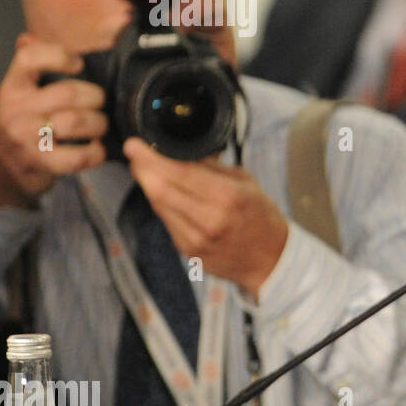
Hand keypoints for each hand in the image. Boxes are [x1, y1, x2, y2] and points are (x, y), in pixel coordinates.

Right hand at [0, 34, 107, 207]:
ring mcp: (24, 138)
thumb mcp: (21, 95)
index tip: (78, 65)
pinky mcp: (38, 163)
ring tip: (100, 126)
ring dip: (99, 124)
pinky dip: (96, 153)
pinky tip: (97, 149)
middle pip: (68, 93)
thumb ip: (30, 67)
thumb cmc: (22, 126)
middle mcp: (14, 109)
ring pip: (76, 122)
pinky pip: (78, 156)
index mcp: (13, 87)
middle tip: (100, 104)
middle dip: (96, 97)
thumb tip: (28, 38)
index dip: (59, 55)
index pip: (30, 58)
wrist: (3, 170)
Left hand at [122, 138, 288, 297]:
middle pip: (161, 190)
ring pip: (159, 206)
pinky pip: (167, 221)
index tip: (136, 145)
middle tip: (134, 153)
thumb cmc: (262, 217)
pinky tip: (164, 193)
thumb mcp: (247, 183)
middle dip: (143, 168)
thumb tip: (182, 151)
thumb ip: (213, 168)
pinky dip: (161, 204)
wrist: (270, 260)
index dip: (152, 158)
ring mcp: (196, 238)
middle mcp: (210, 219)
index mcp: (229, 197)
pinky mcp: (188, 250)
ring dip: (149, 185)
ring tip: (146, 170)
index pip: (180, 173)